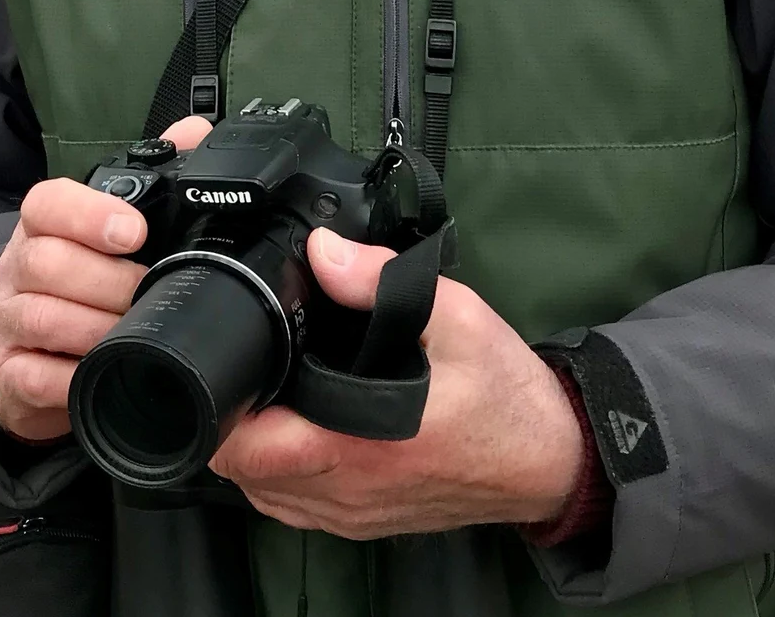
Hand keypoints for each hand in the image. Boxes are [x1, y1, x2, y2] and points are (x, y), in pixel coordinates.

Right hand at [0, 115, 211, 442]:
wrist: (37, 346)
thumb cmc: (88, 274)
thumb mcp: (115, 223)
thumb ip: (156, 171)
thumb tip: (195, 131)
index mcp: (44, 223)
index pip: (48, 203)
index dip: (89, 214)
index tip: (134, 232)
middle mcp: (19, 267)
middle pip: (47, 262)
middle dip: (108, 281)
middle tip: (146, 292)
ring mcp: (8, 321)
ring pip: (41, 318)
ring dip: (94, 329)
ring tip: (132, 335)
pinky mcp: (7, 375)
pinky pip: (31, 377)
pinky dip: (70, 379)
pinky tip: (101, 374)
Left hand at [209, 229, 584, 536]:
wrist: (553, 460)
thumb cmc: (508, 395)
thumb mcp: (459, 317)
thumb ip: (385, 283)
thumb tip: (324, 252)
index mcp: (363, 447)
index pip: (255, 452)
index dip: (222, 412)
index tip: (222, 363)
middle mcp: (349, 492)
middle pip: (247, 476)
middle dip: (228, 423)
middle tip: (237, 367)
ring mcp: (355, 515)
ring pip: (267, 497)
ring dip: (251, 452)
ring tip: (259, 393)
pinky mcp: (366, 522)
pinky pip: (296, 508)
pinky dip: (278, 475)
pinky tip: (291, 430)